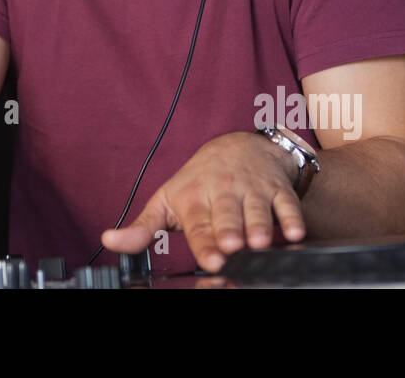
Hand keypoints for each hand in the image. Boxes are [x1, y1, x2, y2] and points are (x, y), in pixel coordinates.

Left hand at [100, 131, 307, 271]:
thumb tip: (109, 241)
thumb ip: (142, 226)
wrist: (239, 146)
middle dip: (229, 231)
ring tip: (258, 241)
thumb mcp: (166, 200)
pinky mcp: (278, 191)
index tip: (209, 258)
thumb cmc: (198, 180)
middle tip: (230, 246)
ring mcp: (252, 190)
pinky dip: (293, 218)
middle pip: (227, 215)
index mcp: (194, 198)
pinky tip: (295, 231)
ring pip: (257, 211)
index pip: (198, 224)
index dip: (203, 241)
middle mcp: (224, 192)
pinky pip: (288, 205)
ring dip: (258, 225)